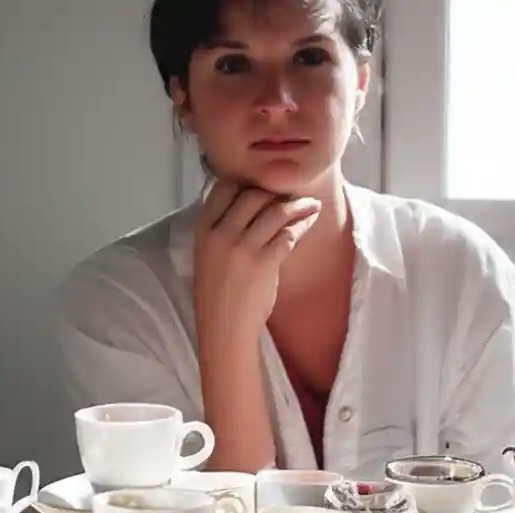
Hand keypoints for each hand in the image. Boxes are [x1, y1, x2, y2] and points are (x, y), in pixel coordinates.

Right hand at [192, 180, 321, 343]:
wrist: (224, 328)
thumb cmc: (217, 295)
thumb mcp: (208, 256)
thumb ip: (222, 229)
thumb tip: (247, 205)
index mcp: (203, 230)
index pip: (225, 187)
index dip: (248, 181)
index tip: (264, 184)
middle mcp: (221, 234)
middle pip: (254, 195)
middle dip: (277, 191)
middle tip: (293, 193)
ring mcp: (243, 247)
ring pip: (276, 211)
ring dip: (298, 204)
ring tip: (311, 204)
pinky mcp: (264, 262)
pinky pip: (289, 233)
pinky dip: (303, 224)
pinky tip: (310, 221)